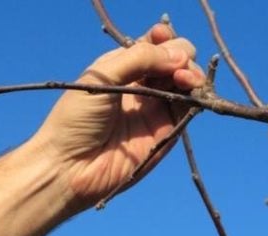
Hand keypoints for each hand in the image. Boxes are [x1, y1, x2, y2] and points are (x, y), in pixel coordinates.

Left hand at [33, 23, 204, 209]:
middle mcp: (142, 85)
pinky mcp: (167, 132)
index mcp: (123, 67)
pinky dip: (195, 95)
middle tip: (174, 65)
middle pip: (176, 60)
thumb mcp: (104, 76)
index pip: (155, 44)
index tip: (163, 37)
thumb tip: (180, 55)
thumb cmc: (76, 119)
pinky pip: (189, 108)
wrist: (72, 166)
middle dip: (181, 54)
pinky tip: (189, 87)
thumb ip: (141, 58)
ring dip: (192, 72)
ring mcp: (156, 108)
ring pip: (187, 82)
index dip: (164, 38)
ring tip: (184, 77)